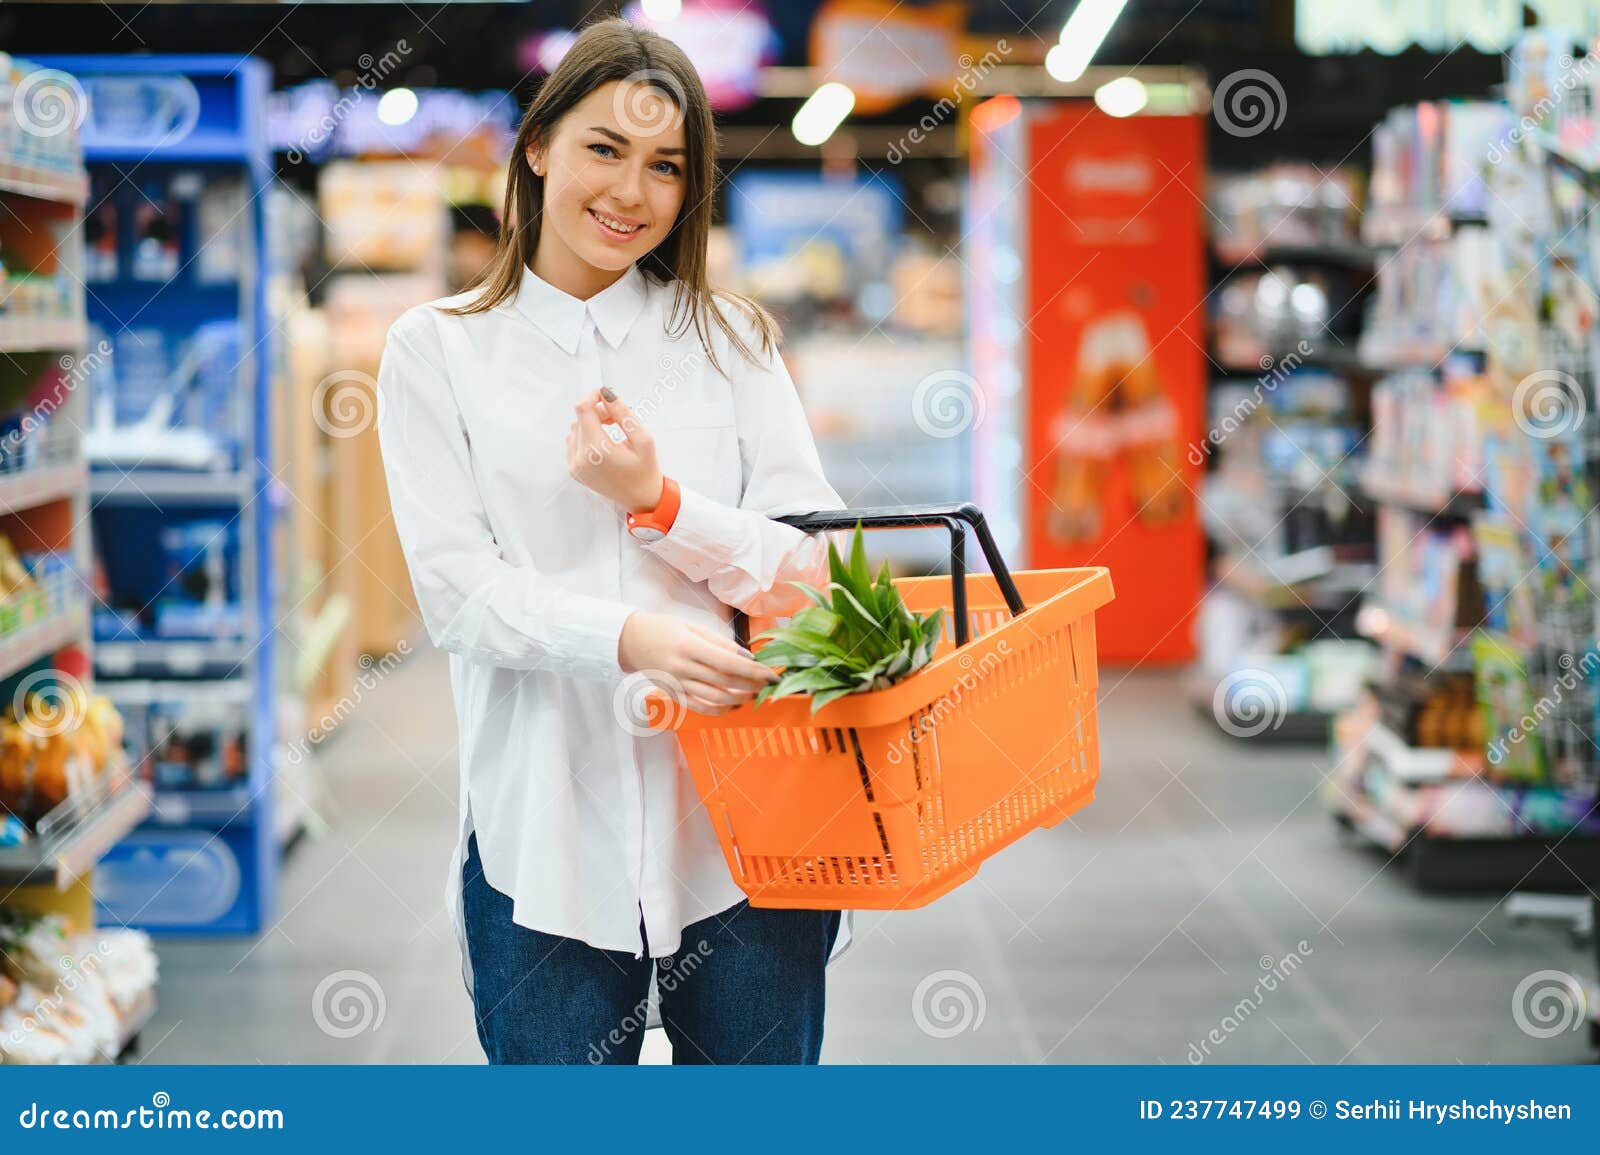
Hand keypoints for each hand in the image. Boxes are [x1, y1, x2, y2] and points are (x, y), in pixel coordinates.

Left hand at [566, 389, 663, 512]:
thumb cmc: (645, 471)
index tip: (605, 395)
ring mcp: (574, 466)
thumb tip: (606, 394)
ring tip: (610, 431)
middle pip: (580, 418)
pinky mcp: (574, 470)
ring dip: (591, 424)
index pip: (583, 410)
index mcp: (597, 450)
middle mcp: (580, 458)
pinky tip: (602, 443)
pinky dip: (586, 437)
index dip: (593, 396)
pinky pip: (573, 442)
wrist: (641, 499)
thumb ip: (624, 414)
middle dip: (597, 412)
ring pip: (575, 429)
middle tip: (616, 418)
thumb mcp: (643, 439)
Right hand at [618, 611, 777, 714]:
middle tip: (769, 685)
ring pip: (715, 699)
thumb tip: (747, 656)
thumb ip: (720, 642)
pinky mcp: (673, 695)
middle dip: (752, 685)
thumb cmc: (664, 628)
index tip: (771, 674)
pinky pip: (701, 708)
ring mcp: (677, 685)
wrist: (631, 641)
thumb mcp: (692, 626)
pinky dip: (721, 710)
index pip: (728, 663)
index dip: (753, 671)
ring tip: (755, 694)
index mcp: (688, 646)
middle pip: (725, 682)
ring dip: (740, 699)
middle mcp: (682, 668)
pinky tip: (734, 704)